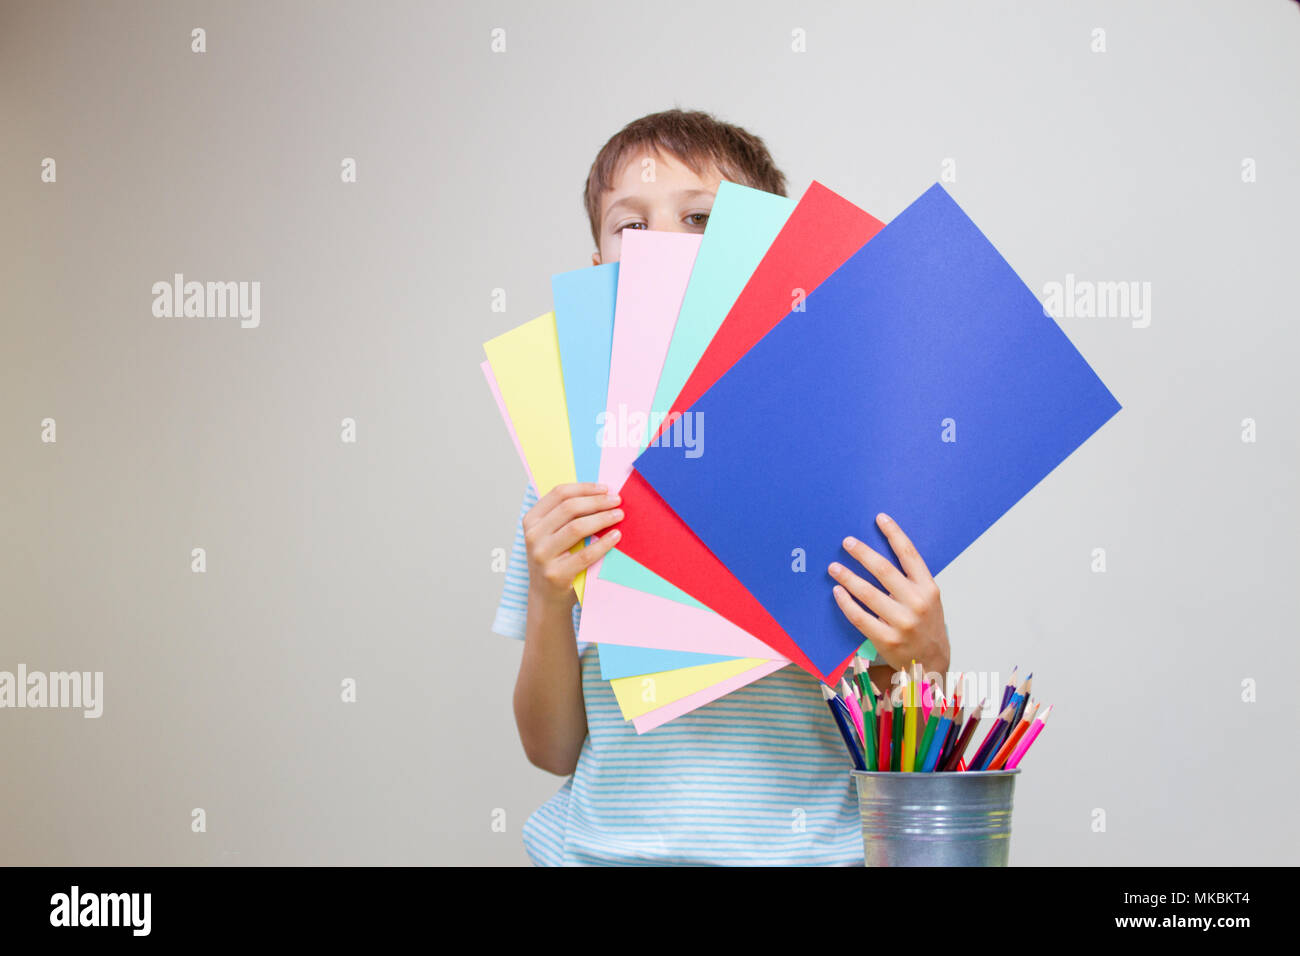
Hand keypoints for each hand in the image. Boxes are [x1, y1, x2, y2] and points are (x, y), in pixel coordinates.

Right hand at [522, 483, 623, 608]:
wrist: (546, 596)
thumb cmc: (555, 559)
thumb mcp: (550, 534)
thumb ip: (564, 515)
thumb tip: (600, 493)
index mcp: (531, 520)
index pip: (559, 494)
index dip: (584, 488)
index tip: (605, 488)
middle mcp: (533, 536)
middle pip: (569, 508)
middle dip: (597, 501)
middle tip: (617, 500)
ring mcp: (542, 556)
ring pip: (577, 528)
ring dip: (602, 518)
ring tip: (619, 515)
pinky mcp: (556, 574)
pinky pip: (585, 554)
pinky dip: (604, 543)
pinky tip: (616, 536)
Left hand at [828, 513, 949, 675]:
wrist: (931, 662)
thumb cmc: (925, 624)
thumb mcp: (928, 599)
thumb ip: (910, 579)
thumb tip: (878, 553)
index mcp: (929, 588)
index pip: (910, 554)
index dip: (894, 533)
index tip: (879, 518)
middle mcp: (917, 603)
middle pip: (884, 570)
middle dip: (863, 553)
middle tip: (847, 542)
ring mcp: (902, 622)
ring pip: (868, 593)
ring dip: (848, 577)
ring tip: (834, 567)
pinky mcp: (887, 639)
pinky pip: (860, 616)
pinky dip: (846, 603)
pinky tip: (837, 592)